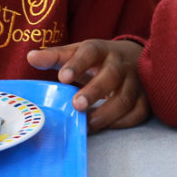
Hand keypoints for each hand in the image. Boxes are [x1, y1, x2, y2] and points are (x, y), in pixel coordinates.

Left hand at [27, 40, 148, 131]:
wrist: (133, 57)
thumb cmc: (97, 59)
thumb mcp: (77, 53)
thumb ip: (55, 57)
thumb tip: (31, 57)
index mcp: (100, 50)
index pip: (89, 52)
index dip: (77, 64)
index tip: (62, 77)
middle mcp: (121, 64)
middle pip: (111, 76)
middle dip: (94, 91)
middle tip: (76, 105)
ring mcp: (136, 81)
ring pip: (125, 98)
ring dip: (106, 113)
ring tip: (87, 124)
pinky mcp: (145, 98)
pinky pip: (138, 112)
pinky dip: (123, 122)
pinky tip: (106, 126)